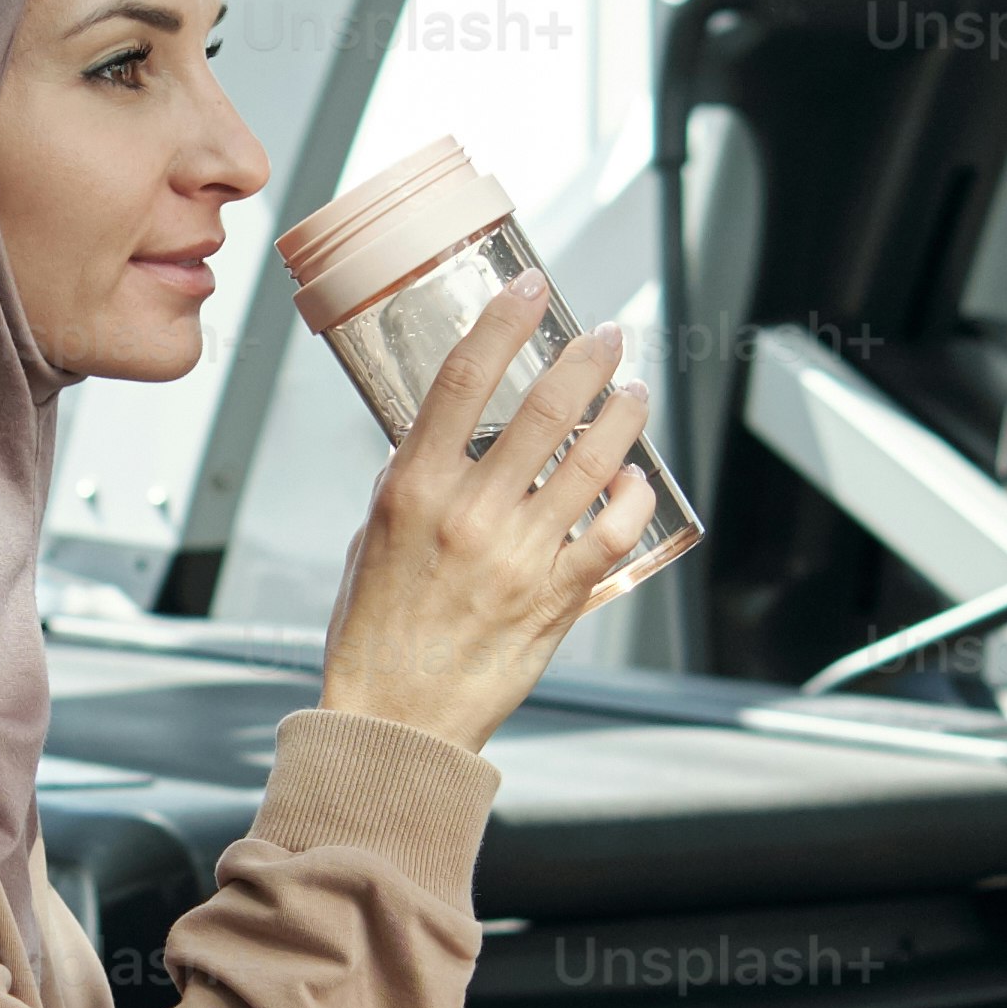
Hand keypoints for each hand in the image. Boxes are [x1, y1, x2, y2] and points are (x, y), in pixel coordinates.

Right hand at [316, 284, 647, 753]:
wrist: (395, 718)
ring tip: (633, 391)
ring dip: (622, 416)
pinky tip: (635, 476)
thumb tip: (440, 437)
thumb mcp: (372, 539)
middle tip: (605, 336)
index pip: (464, 380)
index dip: (504, 323)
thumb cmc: (376, 635)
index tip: (529, 289)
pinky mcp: (556, 596)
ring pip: (591, 462)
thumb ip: (409, 482)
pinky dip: (631, 496)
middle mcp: (470, 514)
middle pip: (543, 408)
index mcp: (415, 490)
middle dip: (585, 359)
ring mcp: (519, 555)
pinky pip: (612, 531)